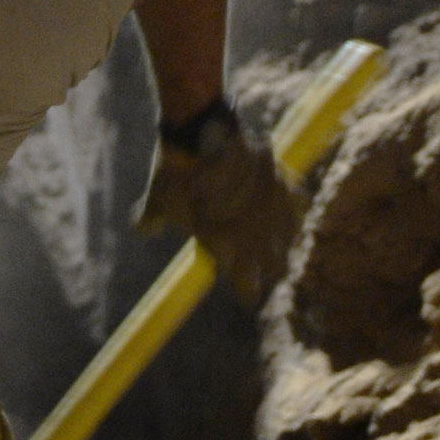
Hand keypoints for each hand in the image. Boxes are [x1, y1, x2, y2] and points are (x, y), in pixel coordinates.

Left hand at [134, 123, 303, 307]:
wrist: (202, 140)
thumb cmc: (176, 176)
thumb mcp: (158, 201)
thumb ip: (150, 220)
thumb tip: (141, 229)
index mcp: (225, 247)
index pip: (244, 283)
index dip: (247, 292)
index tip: (249, 299)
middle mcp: (253, 234)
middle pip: (275, 266)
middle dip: (273, 272)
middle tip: (273, 276)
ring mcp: (270, 209)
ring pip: (290, 239)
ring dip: (287, 245)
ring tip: (286, 248)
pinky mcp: (281, 183)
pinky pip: (297, 204)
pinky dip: (295, 209)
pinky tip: (296, 211)